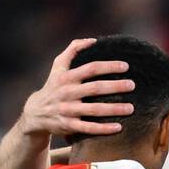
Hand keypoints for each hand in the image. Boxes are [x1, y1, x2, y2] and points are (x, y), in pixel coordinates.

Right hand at [18, 38, 134, 140]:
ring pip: (94, 109)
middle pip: (95, 88)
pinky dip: (103, 129)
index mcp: (67, 77)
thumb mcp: (58, 66)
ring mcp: (67, 110)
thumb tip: (93, 40)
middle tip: (133, 85)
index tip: (126, 66)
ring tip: (131, 108)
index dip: (109, 66)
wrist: (35, 112)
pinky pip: (88, 128)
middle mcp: (67, 92)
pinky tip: (118, 127)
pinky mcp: (68, 125)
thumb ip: (73, 50)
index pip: (91, 68)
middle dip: (115, 86)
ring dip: (113, 109)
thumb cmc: (54, 86)